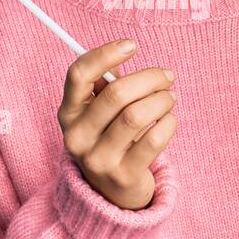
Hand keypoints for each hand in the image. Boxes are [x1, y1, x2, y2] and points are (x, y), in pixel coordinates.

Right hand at [57, 38, 177, 209]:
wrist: (112, 193)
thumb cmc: (110, 138)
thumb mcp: (99, 113)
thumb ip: (108, 84)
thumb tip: (127, 53)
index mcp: (68, 113)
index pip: (79, 74)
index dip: (106, 54)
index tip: (132, 45)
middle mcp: (77, 137)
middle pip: (116, 93)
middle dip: (149, 78)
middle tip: (167, 76)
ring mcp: (99, 159)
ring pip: (136, 115)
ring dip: (161, 100)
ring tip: (170, 98)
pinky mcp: (123, 176)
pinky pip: (153, 139)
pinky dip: (168, 123)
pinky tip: (170, 119)